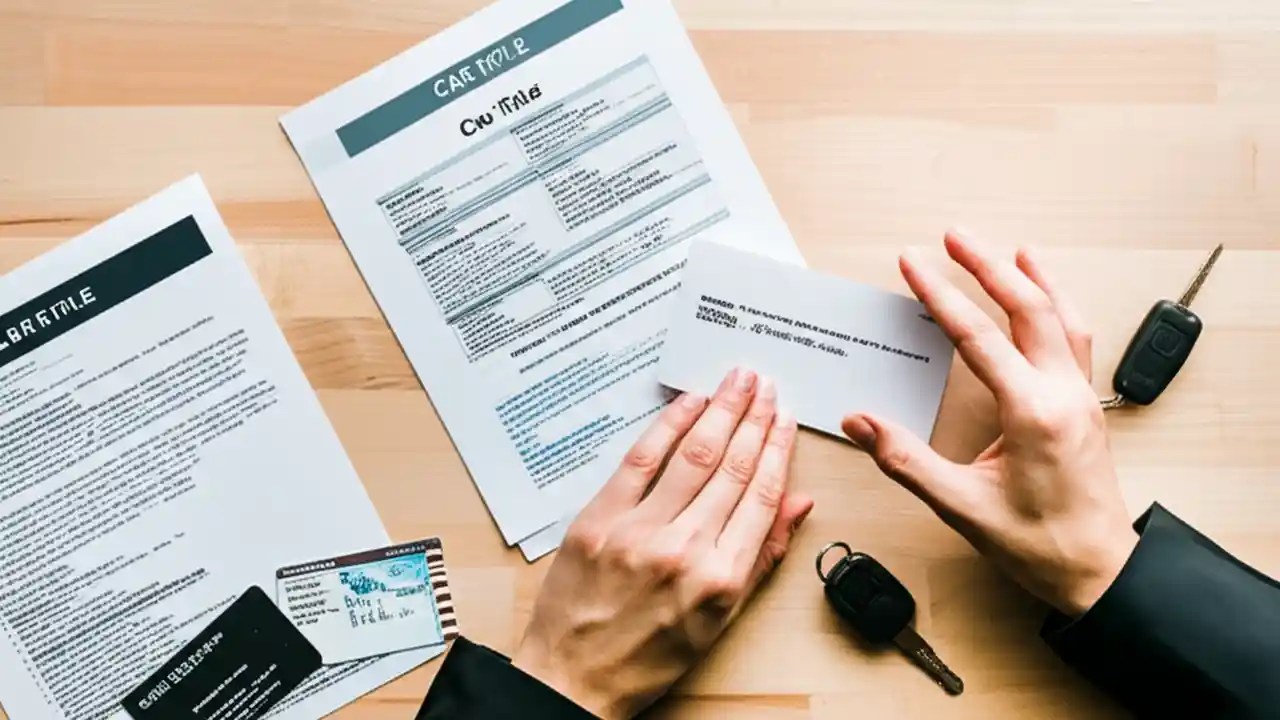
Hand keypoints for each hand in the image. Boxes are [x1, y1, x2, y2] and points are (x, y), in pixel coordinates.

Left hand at [513, 368, 812, 718]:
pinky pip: (640, 460)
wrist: (576, 676)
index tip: (785, 418)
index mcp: (722, 577)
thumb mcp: (721, 618)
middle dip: (754, 419)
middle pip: (731, 468)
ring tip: (738, 380)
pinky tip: (688, 403)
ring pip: (693, 456)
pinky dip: (667, 426)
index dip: (777, 449)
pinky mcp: (600, 519)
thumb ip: (763, 555)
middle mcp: (686, 549)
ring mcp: (640, 531)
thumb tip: (797, 502)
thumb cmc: (649, 654)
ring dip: (720, 410)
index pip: (760, 496)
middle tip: (767, 385)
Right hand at [843, 232, 1136, 616]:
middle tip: (952, 236)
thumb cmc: (1039, 544)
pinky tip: (1048, 297)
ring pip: (1061, 316)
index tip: (913, 264)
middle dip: (986, 266)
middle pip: (1028, 307)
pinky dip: (1060, 305)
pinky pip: (1078, 337)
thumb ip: (907, 461)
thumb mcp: (962, 507)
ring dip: (1031, 277)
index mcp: (1033, 412)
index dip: (941, 295)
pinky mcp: (1086, 405)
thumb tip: (860, 423)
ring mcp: (1081, 396)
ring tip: (1008, 249)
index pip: (979, 337)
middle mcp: (1063, 394)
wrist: (1100, 572)